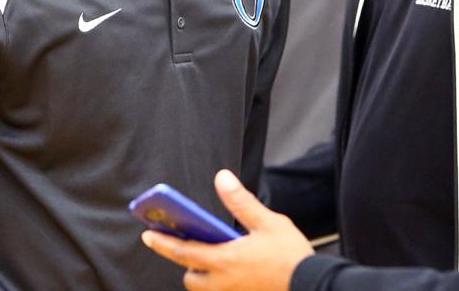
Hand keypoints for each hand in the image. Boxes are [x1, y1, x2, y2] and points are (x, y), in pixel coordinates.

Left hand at [142, 170, 313, 290]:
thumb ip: (241, 201)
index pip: (183, 251)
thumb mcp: (267, 222)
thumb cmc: (290, 255)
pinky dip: (218, 282)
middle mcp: (223, 282)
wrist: (311, 285)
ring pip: (203, 288)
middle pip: (189, 276)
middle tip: (188, 244)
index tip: (147, 234)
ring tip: (212, 257)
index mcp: (225, 260)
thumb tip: (222, 178)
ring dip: (201, 274)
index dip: (162, 242)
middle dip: (185, 262)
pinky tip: (231, 269)